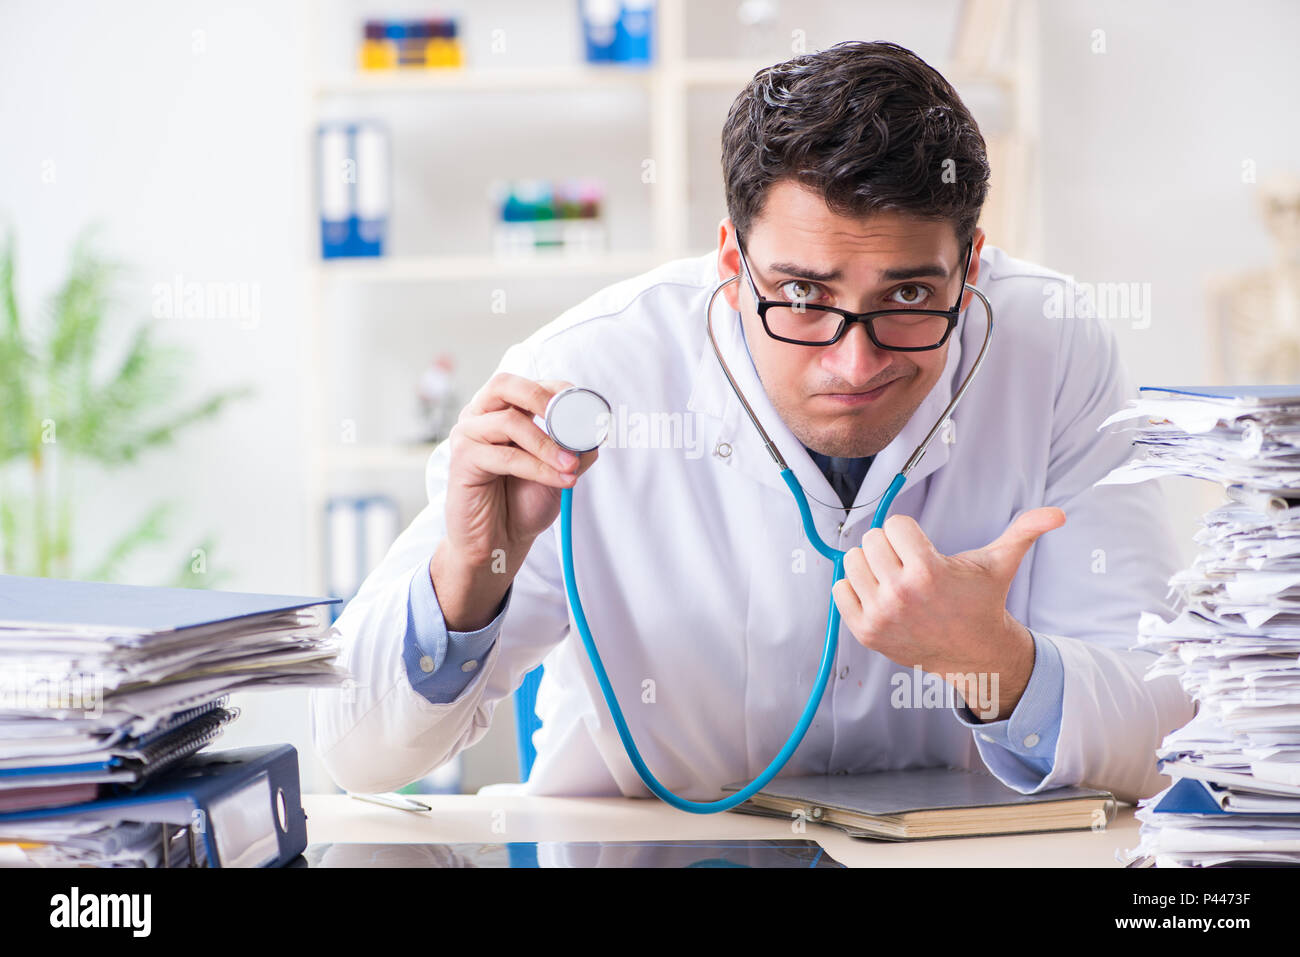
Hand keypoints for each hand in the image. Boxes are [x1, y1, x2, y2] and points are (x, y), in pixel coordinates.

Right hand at [445, 372, 599, 564]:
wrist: (499, 541)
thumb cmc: (522, 502)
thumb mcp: (558, 470)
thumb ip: (575, 448)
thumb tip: (594, 432)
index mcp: (501, 411)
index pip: (528, 385)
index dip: (558, 390)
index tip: (587, 410)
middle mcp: (480, 416)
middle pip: (505, 385)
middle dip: (542, 398)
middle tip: (571, 422)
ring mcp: (467, 435)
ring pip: (509, 422)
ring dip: (548, 444)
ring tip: (571, 466)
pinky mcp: (462, 460)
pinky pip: (506, 456)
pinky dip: (539, 468)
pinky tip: (561, 481)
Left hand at [831, 508, 1065, 720]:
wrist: (972, 653)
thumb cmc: (980, 601)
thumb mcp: (1001, 563)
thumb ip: (1025, 532)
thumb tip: (1058, 514)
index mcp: (928, 571)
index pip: (893, 525)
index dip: (908, 533)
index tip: (922, 549)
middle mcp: (900, 594)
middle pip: (870, 540)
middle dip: (890, 548)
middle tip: (909, 566)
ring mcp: (880, 614)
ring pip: (851, 562)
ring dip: (870, 566)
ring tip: (894, 579)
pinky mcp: (865, 631)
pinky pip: (839, 589)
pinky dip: (854, 588)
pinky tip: (880, 595)